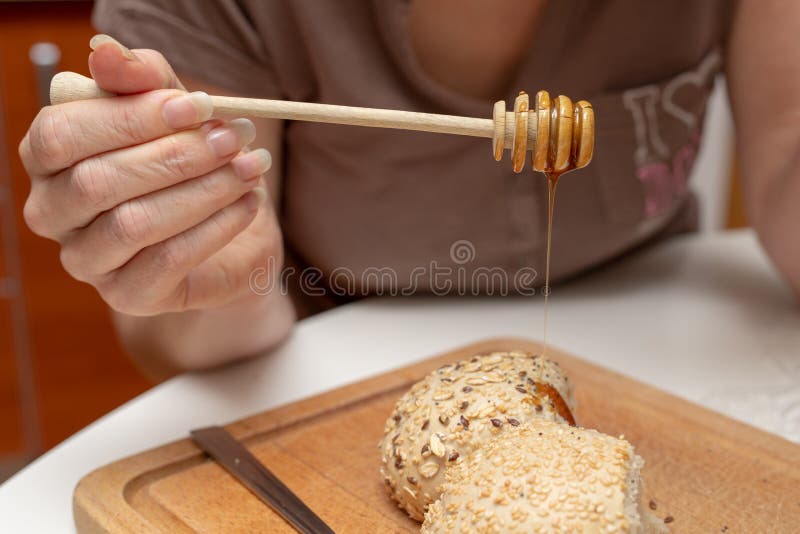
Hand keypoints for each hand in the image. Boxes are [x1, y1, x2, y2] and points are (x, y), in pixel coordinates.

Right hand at [20, 35, 282, 315]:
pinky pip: (170, 259)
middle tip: (234, 137)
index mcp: (49, 158)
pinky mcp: (129, 295)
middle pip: (98, 183)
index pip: (62, 135)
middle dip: (177, 155)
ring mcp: (87, 260)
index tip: (197, 105)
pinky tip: (248, 202)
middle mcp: (54, 213)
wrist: (230, 230)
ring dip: (203, 190)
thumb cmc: (188, 162)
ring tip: (250, 168)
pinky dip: (217, 225)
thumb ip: (142, 80)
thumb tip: (106, 51)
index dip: (130, 117)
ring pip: (135, 224)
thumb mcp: (173, 110)